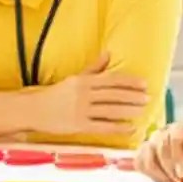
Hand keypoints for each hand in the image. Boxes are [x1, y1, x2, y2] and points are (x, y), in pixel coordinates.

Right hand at [31, 52, 148, 135]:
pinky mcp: (79, 126)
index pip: (111, 79)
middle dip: (132, 96)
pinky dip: (118, 127)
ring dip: (128, 110)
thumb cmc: (56, 94)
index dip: (129, 82)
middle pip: (113, 94)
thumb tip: (109, 53)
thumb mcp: (75, 78)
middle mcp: (84, 94)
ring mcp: (81, 110)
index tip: (144, 84)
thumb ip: (94, 68)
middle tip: (148, 98)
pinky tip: (130, 128)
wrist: (34, 110)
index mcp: (84, 81)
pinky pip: (102, 126)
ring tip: (143, 111)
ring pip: (110, 110)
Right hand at [135, 123, 182, 181]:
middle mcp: (161, 134)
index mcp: (178, 130)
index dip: (177, 157)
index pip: (174, 138)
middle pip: (159, 149)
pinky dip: (150, 175)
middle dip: (168, 169)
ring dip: (158, 175)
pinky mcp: (142, 154)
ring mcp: (149, 143)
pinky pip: (139, 164)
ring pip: (146, 157)